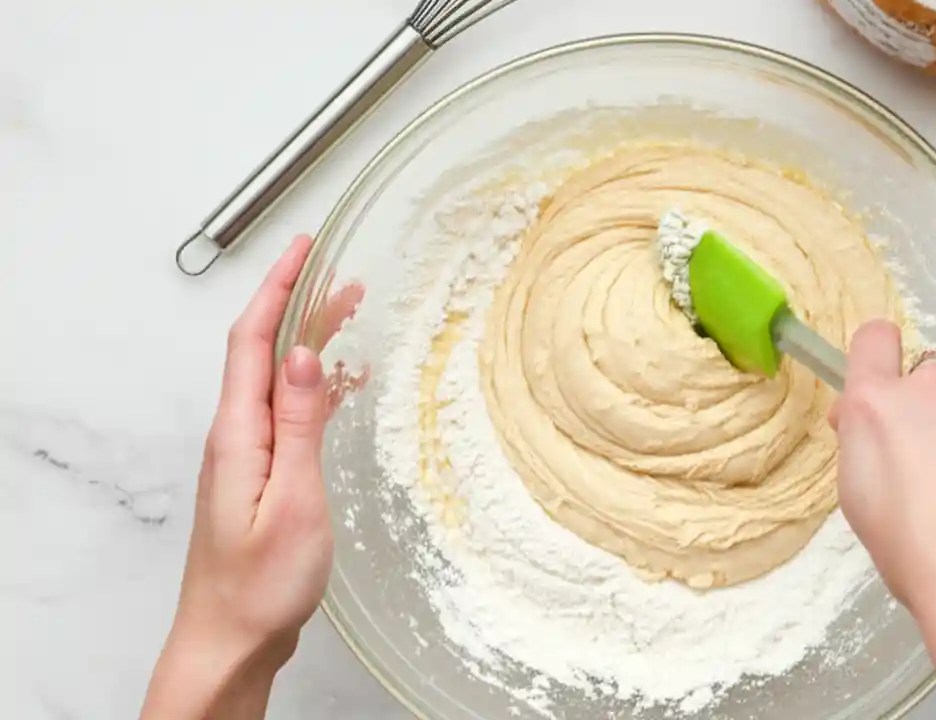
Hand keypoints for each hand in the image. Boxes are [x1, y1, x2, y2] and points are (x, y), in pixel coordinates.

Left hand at [142, 236, 362, 719]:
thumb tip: (303, 354)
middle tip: (341, 271)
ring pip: (278, 378)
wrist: (230, 639)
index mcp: (238, 432)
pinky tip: (341, 382)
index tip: (303, 246)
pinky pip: (288, 412)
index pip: (252, 340)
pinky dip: (316, 386)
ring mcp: (247, 455)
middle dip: (298, 302)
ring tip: (349, 310)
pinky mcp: (262, 475)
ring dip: (309, 339)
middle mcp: (236, 435)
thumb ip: (298, 424)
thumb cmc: (259, 583)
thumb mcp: (294, 498)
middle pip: (265, 350)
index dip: (276, 286)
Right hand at [829, 320, 935, 718]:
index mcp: (878, 403)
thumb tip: (864, 417)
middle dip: (930, 409)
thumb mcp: (856, 498)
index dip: (877, 357)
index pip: (874, 338)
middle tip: (934, 464)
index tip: (882, 382)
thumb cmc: (915, 555)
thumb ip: (860, 439)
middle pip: (930, 377)